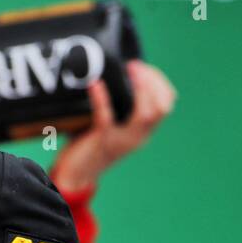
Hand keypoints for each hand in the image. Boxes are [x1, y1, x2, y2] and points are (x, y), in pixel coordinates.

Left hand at [50, 60, 176, 193]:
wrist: (75, 177)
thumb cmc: (90, 144)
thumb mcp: (112, 124)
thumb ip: (118, 105)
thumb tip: (112, 70)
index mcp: (144, 132)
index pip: (166, 105)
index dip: (160, 82)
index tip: (144, 66)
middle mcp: (139, 137)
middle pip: (162, 108)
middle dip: (153, 81)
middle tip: (135, 65)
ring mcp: (123, 141)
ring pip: (146, 115)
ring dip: (140, 88)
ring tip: (128, 69)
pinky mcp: (103, 142)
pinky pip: (106, 118)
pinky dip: (102, 98)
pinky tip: (96, 84)